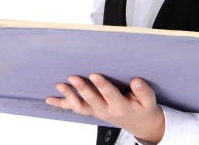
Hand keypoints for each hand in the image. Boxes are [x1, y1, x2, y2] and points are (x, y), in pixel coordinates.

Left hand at [46, 74, 164, 141]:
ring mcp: (97, 111)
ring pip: (80, 106)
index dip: (102, 86)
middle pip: (92, 100)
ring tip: (59, 85)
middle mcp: (106, 110)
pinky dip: (61, 103)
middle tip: (74, 78)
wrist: (139, 124)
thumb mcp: (149, 102)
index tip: (94, 75)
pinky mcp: (91, 110)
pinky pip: (74, 108)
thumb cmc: (142, 108)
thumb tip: (136, 81)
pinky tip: (49, 98)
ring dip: (68, 96)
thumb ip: (143, 92)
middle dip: (82, 89)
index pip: (110, 95)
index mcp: (121, 107)